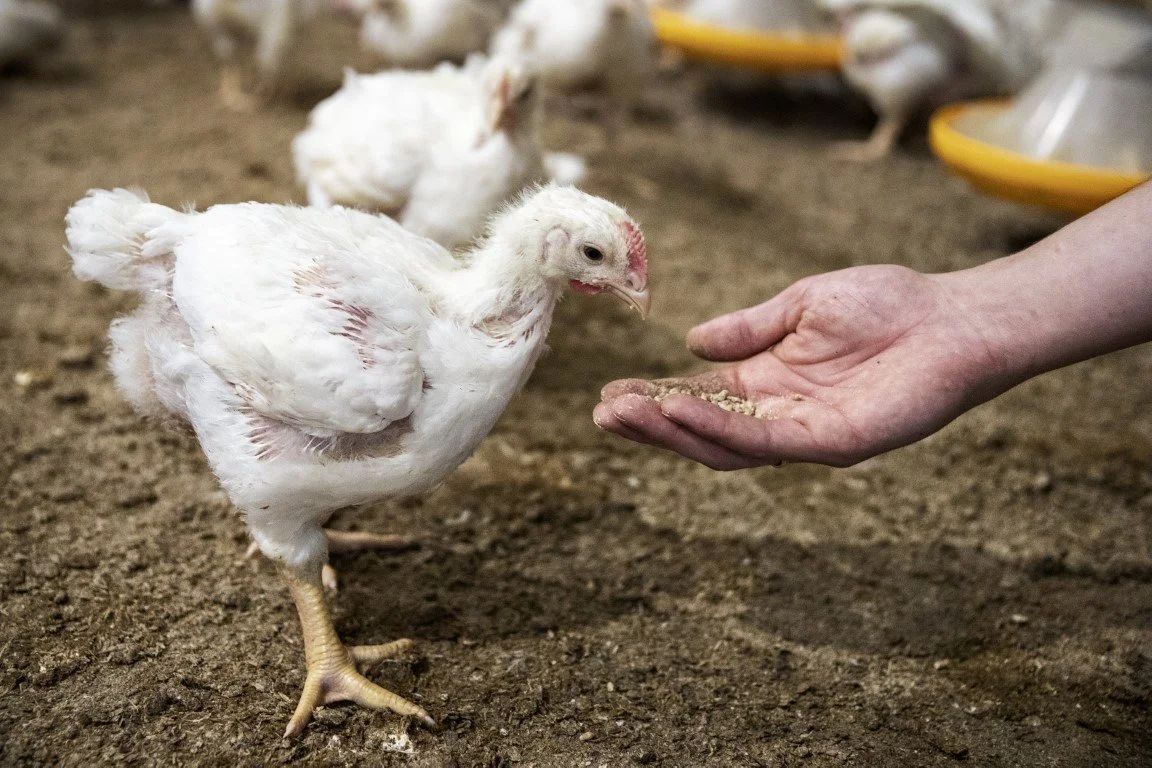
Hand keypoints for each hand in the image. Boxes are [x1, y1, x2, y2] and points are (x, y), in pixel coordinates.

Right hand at [594, 265, 1007, 469]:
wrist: (952, 318)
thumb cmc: (887, 304)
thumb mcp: (800, 305)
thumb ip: (747, 329)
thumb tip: (690, 341)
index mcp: (768, 382)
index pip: (698, 399)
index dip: (653, 399)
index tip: (608, 393)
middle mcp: (779, 415)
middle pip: (701, 431)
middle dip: (650, 424)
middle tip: (603, 413)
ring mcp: (804, 433)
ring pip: (723, 446)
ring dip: (671, 431)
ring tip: (624, 414)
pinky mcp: (832, 443)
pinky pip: (764, 442)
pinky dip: (718, 428)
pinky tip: (680, 409)